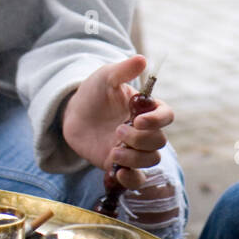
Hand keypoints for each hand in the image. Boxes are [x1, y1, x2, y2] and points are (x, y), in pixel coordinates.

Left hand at [61, 55, 174, 188]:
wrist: (72, 115)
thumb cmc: (93, 93)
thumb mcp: (105, 77)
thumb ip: (123, 70)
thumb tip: (142, 59)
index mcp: (146, 109)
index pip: (166, 116)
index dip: (157, 120)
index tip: (138, 119)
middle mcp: (145, 131)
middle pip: (159, 141)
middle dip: (140, 139)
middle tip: (117, 131)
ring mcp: (134, 149)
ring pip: (151, 160)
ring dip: (134, 158)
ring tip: (113, 150)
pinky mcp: (121, 165)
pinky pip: (137, 179)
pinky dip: (132, 179)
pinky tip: (118, 172)